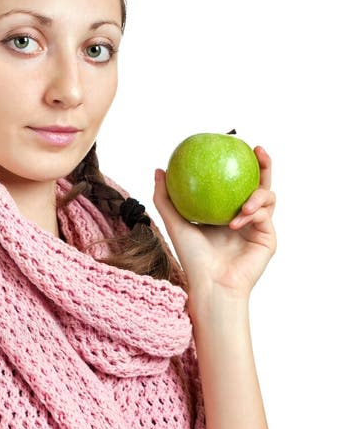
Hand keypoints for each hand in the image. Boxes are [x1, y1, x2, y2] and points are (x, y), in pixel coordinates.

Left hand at [152, 146, 276, 298]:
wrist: (210, 285)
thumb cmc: (192, 258)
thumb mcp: (175, 224)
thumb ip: (166, 198)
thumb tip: (159, 169)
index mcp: (226, 212)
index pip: (236, 182)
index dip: (239, 162)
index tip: (235, 143)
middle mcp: (245, 217)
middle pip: (260, 183)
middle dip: (265, 164)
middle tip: (258, 150)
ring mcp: (259, 227)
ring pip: (268, 198)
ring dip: (257, 196)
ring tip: (243, 207)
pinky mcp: (268, 238)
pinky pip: (265, 217)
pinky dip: (252, 216)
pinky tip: (238, 221)